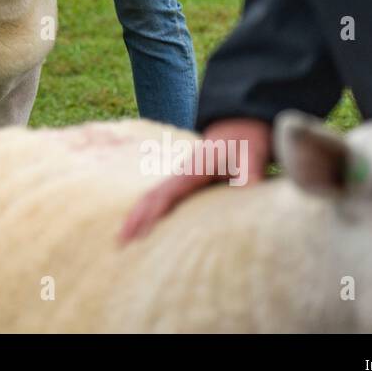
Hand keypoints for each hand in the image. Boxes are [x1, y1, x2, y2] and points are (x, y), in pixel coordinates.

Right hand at [118, 117, 271, 243]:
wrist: (240, 127)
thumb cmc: (245, 142)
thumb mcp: (251, 156)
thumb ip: (251, 175)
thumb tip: (250, 194)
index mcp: (193, 169)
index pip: (167, 194)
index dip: (153, 213)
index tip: (140, 232)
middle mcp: (181, 174)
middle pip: (150, 197)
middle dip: (134, 218)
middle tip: (119, 243)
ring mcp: (180, 178)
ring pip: (151, 198)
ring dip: (136, 217)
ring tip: (122, 241)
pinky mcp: (184, 184)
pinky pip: (160, 200)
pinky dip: (147, 213)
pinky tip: (144, 228)